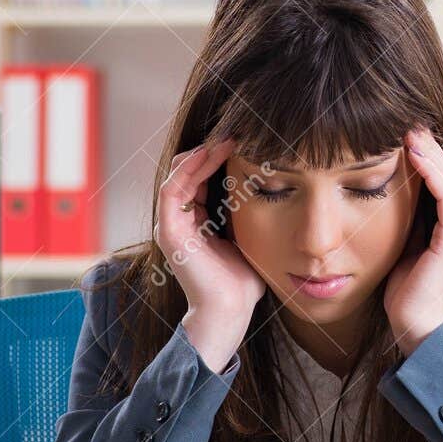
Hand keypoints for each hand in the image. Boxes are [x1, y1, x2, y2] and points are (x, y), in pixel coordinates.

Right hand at [155, 138, 265, 371]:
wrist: (230, 309)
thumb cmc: (243, 278)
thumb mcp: (248, 235)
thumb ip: (247, 213)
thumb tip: (272, 187)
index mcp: (195, 221)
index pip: (200, 178)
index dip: (218, 157)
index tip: (243, 140)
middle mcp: (179, 220)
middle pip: (187, 171)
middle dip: (210, 149)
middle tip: (235, 131)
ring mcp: (171, 225)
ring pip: (179, 174)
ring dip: (202, 153)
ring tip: (226, 138)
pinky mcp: (170, 230)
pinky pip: (174, 188)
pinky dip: (191, 168)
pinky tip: (213, 153)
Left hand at [383, 127, 442, 356]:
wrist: (414, 323)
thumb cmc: (407, 286)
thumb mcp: (407, 240)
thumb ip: (411, 214)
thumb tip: (395, 183)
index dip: (428, 154)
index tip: (406, 132)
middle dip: (429, 146)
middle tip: (407, 122)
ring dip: (429, 153)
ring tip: (409, 131)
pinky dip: (432, 174)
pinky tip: (414, 156)